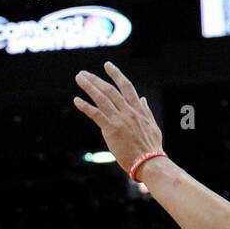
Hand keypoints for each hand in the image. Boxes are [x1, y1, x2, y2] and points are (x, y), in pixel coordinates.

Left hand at [74, 62, 163, 176]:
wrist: (149, 162)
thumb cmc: (151, 148)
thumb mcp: (152, 126)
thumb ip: (146, 111)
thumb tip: (143, 98)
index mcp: (138, 109)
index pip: (126, 86)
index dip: (116, 74)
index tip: (107, 65)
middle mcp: (128, 111)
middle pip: (110, 89)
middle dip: (96, 79)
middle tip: (84, 73)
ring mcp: (119, 119)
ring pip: (101, 98)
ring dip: (89, 86)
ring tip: (79, 78)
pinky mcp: (111, 130)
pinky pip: (96, 114)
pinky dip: (85, 106)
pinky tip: (77, 100)